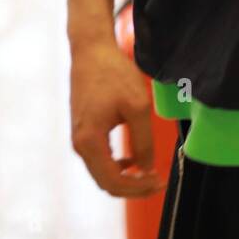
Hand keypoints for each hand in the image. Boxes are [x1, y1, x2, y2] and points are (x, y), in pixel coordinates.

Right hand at [70, 39, 167, 197]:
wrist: (91, 50)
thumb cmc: (114, 73)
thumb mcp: (138, 107)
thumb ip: (143, 141)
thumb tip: (147, 169)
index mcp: (89, 141)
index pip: (113, 182)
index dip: (138, 188)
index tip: (160, 181)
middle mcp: (79, 144)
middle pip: (105, 183)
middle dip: (133, 187)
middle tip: (159, 181)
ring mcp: (78, 138)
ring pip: (102, 173)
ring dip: (126, 177)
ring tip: (150, 172)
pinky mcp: (82, 131)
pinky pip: (99, 159)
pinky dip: (117, 165)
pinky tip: (134, 159)